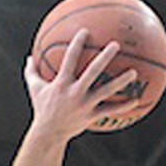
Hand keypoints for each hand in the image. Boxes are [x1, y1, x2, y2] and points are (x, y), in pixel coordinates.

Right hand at [24, 28, 139, 140]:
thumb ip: (31, 71)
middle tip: (115, 45)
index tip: (85, 31)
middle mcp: (75, 92)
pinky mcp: (91, 116)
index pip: (69, 59)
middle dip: (104, 57)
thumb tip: (28, 56)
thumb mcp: (34, 89)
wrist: (48, 134)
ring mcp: (85, 105)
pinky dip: (123, 106)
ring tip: (134, 72)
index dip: (77, 44)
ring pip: (106, 91)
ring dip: (121, 82)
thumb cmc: (42, 109)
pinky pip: (110, 110)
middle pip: (93, 72)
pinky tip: (136, 100)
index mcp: (61, 83)